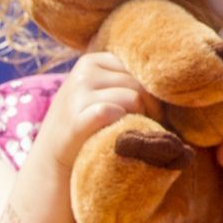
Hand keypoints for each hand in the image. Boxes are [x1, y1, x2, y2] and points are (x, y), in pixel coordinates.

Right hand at [30, 52, 150, 172]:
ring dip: (143, 118)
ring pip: (133, 98)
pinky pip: (113, 113)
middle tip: (153, 127)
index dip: (152, 89)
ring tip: (139, 132)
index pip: (137, 67)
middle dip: (153, 107)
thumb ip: (125, 81)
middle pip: (139, 83)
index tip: (154, 111)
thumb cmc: (87, 126)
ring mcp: (78, 94)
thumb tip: (171, 79)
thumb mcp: (100, 94)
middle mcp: (84, 73)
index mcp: (92, 61)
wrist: (52, 162)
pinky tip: (121, 136)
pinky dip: (124, 125)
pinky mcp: (76, 118)